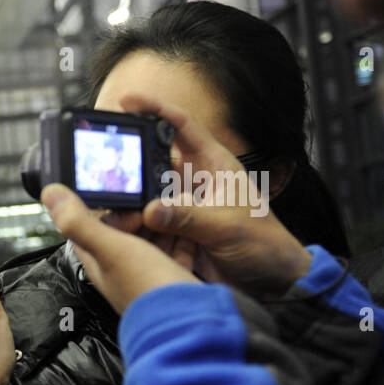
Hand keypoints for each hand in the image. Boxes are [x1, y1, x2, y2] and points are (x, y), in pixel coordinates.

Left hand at [42, 184, 198, 313]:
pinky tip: (190, 227)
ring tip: (173, 200)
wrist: (189, 322)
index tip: (117, 189)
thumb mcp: (110, 248)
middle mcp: (120, 269)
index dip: (99, 205)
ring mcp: (147, 274)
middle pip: (124, 229)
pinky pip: (176, 250)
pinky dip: (182, 235)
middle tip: (151, 191)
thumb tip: (49, 194)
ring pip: (152, 237)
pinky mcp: (172, 277)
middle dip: (137, 209)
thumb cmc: (146, 287)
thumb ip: (80, 222)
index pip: (89, 226)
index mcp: (99, 261)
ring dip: (161, 219)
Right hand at [119, 93, 312, 295]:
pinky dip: (131, 231)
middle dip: (129, 170)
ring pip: (142, 197)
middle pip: (150, 163)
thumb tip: (152, 210)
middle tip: (111, 178)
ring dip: (127, 207)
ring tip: (117, 218)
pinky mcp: (171, 233)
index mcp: (212, 164)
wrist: (272, 282)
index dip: (154, 109)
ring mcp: (180, 208)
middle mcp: (192, 182)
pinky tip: (122, 235)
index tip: (127, 102)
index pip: (180, 125)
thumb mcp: (228, 226)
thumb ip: (189, 216)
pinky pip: (143, 226)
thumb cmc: (265, 244)